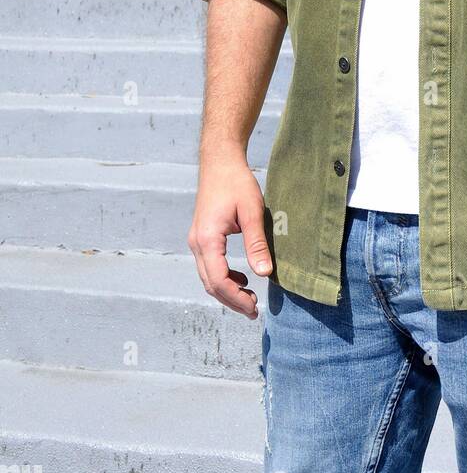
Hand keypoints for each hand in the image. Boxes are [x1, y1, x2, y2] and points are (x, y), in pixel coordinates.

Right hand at [187, 155, 272, 318]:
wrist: (220, 161)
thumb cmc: (237, 182)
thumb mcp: (252, 211)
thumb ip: (257, 243)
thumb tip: (264, 274)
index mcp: (208, 239)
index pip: (218, 280)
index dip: (236, 298)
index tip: (255, 307)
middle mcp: (197, 243)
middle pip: (210, 284)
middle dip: (232, 300)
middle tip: (254, 311)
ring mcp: (197, 240)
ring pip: (208, 277)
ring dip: (227, 291)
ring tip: (250, 298)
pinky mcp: (201, 237)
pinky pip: (208, 266)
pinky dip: (223, 277)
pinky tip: (242, 278)